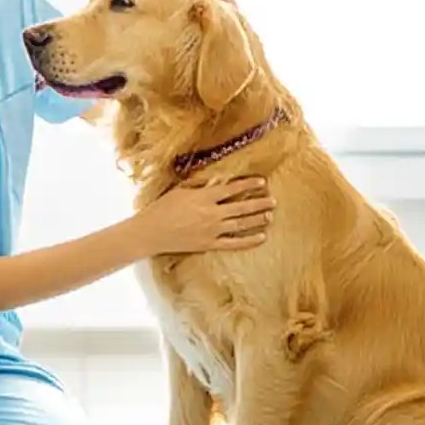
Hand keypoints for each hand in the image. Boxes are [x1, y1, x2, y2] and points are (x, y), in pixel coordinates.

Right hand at [132, 178, 273, 254]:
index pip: (232, 188)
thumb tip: (215, 179)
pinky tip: (261, 237)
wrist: (151, 232)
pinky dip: (249, 241)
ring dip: (258, 219)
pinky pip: (234, 243)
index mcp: (204, 196)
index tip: (262, 181)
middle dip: (259, 203)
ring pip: (241, 224)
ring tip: (270, 215)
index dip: (249, 184)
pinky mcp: (209, 244)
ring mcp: (212, 230)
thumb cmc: (162, 208)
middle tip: (273, 200)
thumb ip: (199, 184)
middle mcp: (211, 213)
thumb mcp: (179, 189)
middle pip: (242, 207)